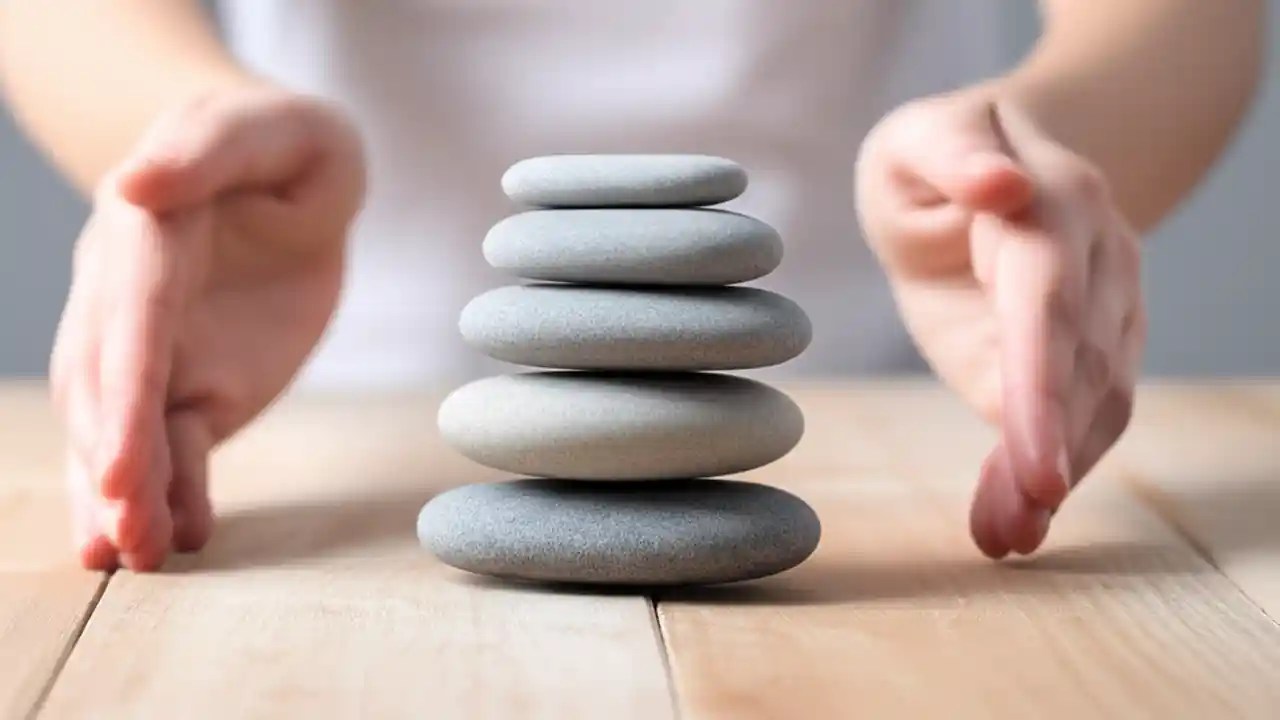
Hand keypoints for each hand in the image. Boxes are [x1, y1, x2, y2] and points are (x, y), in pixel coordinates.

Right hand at [50, 87, 365, 570]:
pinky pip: (175, 442)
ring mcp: (159, 347)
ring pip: (129, 427)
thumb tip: (130, 187)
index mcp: (148, 233)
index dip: (125, 398)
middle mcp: (134, 298)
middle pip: (113, 389)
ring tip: (137, 560)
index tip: (120, 469)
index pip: (131, 321)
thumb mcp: (270, 129)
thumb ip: (207, 148)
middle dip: (115, 468)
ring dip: (128, 496)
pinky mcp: (193, 381)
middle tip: (125, 545)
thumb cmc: (287, 145)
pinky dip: (174, 490)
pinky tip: (185, 536)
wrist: (288, 177)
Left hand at [855, 90, 1144, 557]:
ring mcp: (1111, 303)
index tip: (1034, 469)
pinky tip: (1015, 515)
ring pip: (1098, 402)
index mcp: (1055, 202)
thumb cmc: (941, 154)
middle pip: (1083, 367)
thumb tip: (1003, 185)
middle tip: (1007, 529)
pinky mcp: (1095, 346)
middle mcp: (1101, 258)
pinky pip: (1086, 413)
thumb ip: (952, 157)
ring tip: (1003, 535)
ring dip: (1053, 477)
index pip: (1050, 304)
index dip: (1044, 388)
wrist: (999, 162)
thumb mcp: (921, 137)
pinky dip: (1053, 468)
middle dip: (1048, 454)